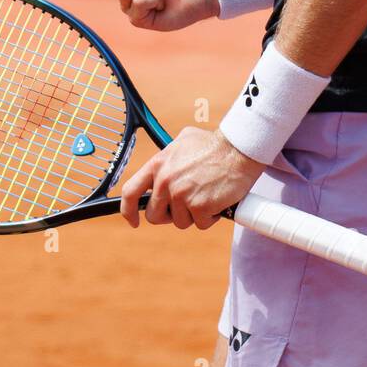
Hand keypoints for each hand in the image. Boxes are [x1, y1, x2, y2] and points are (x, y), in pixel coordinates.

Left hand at [120, 125, 263, 229]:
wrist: (238, 149)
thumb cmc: (213, 145)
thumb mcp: (182, 141)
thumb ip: (167, 157)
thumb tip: (160, 168)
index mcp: (158, 164)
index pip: (130, 192)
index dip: (128, 210)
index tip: (133, 220)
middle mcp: (165, 181)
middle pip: (155, 215)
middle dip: (169, 214)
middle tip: (186, 204)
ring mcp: (181, 195)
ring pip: (180, 222)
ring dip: (193, 214)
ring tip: (206, 195)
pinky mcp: (199, 207)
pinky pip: (200, 224)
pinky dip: (210, 217)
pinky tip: (217, 200)